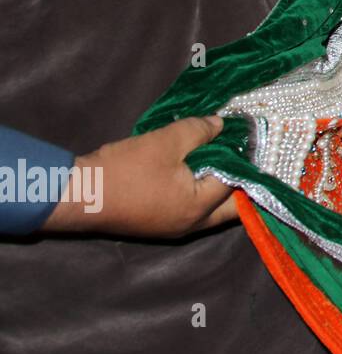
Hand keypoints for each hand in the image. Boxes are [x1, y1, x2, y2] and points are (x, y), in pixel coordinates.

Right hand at [42, 117, 236, 238]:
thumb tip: (222, 125)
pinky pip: (193, 208)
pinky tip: (200, 168)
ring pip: (213, 209)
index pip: (237, 182)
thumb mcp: (166, 142)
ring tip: (227, 157)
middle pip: (232, 205)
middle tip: (247, 153)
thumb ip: (199, 131)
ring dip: (221, 186)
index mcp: (200, 208)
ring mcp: (176, 228)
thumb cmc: (125, 170)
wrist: (77, 194)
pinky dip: (202, 191)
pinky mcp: (161, 224)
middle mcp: (193, 225)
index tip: (251, 138)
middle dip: (242, 181)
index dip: (244, 158)